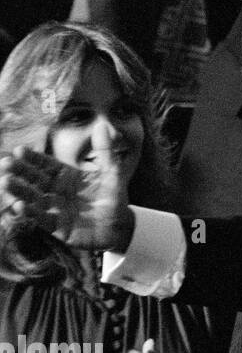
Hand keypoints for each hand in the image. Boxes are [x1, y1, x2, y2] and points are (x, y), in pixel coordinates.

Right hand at [0, 146, 132, 251]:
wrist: (119, 226)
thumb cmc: (113, 198)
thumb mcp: (112, 174)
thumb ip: (105, 151)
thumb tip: (101, 126)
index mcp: (65, 175)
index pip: (45, 164)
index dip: (32, 158)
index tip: (19, 150)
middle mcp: (55, 190)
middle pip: (34, 179)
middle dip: (19, 171)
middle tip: (5, 164)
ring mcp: (53, 207)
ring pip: (32, 197)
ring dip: (19, 190)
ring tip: (5, 183)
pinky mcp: (55, 226)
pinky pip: (40, 218)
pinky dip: (29, 213)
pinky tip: (19, 206)